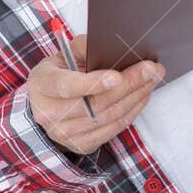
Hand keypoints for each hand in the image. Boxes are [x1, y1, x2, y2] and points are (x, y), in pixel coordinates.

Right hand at [27, 34, 164, 155]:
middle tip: (151, 69)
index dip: (93, 83)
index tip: (117, 76)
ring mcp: (64, 133)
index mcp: (41, 85)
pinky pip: (113, 129)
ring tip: (152, 80)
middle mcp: (48, 113)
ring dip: (136, 97)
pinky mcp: (80, 144)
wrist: (44, 106)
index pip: (66, 86)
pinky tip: (142, 96)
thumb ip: (82, 48)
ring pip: (108, 117)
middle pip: (95, 103)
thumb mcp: (62, 56)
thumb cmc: (58, 75)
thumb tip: (111, 49)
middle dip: (128, 85)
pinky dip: (131, 112)